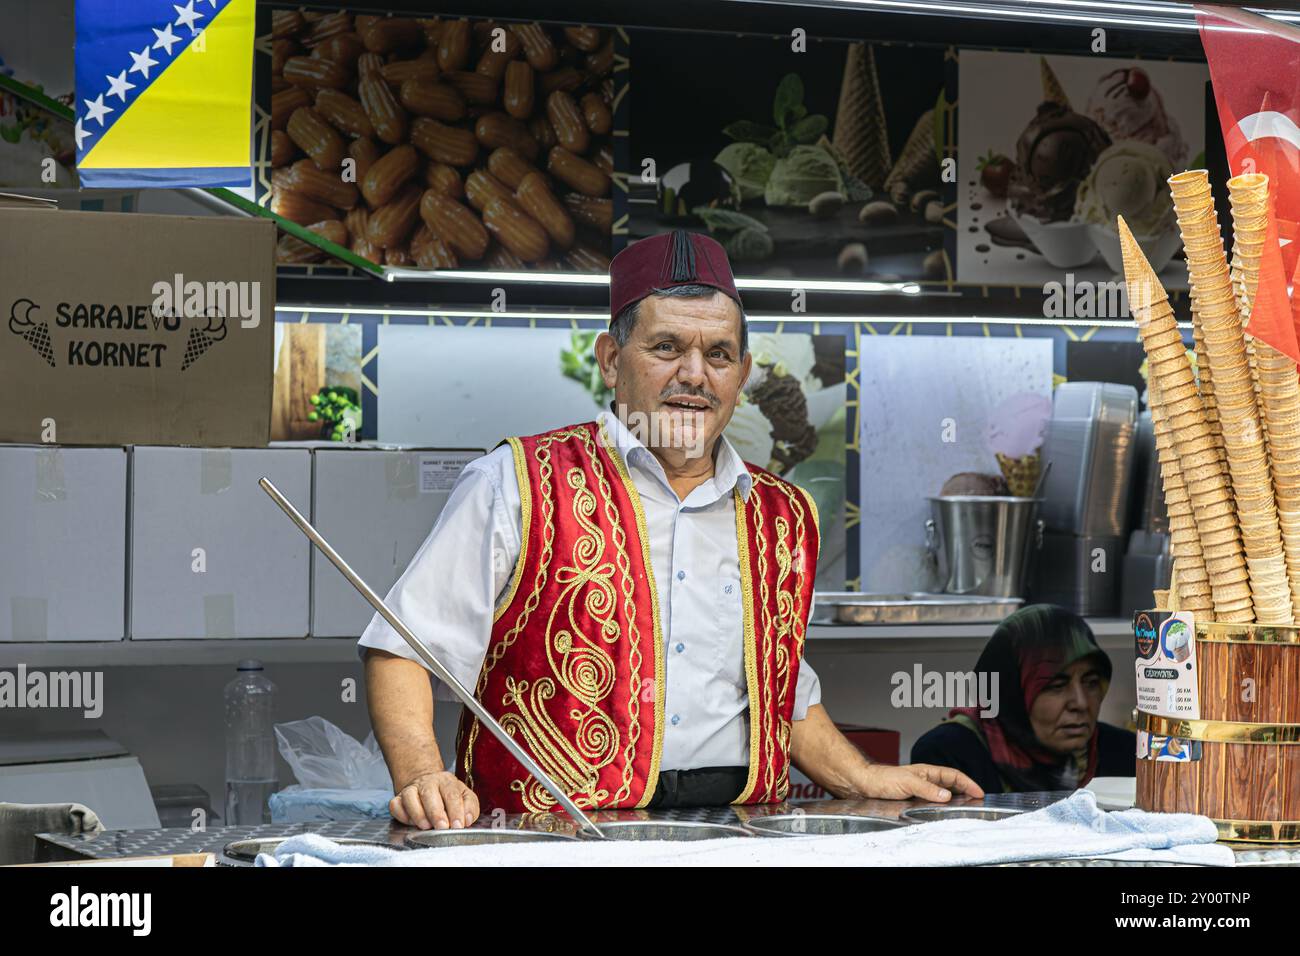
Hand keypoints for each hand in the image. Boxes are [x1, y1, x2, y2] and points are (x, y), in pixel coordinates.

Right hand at [390, 770, 480, 829]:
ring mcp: (411, 789)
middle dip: (436, 813)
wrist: (427, 784)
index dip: (455, 810)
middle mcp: (427, 782)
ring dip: (418, 814)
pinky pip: (395, 805)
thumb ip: (470, 807)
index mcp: (446, 781)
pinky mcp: (398, 798)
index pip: (451, 794)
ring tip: (426, 826)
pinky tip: (410, 822)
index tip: (458, 825)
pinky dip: (401, 814)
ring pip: (410, 798)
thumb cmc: (449, 796)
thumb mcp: (465, 797)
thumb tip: (466, 819)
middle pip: (429, 794)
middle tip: (442, 827)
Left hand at [858, 763, 984, 801]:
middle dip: (966, 791)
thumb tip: (947, 795)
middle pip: (951, 784)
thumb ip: (927, 789)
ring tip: (965, 807)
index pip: (954, 775)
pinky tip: (943, 813)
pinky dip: (942, 806)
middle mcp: (926, 780)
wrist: (865, 784)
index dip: (968, 783)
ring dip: (955, 799)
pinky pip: (933, 802)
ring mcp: (920, 789)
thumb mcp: (907, 782)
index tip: (980, 792)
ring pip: (943, 793)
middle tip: (978, 801)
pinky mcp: (913, 798)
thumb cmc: (883, 779)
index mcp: (927, 772)